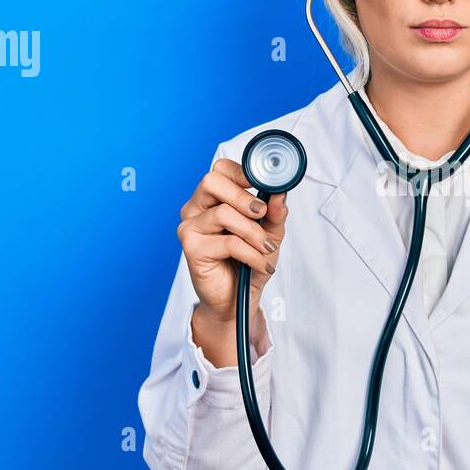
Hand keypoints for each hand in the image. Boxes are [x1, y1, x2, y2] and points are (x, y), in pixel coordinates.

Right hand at [177, 157, 288, 324]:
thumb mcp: (270, 234)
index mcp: (212, 198)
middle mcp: (196, 208)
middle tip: (262, 214)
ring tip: (266, 249)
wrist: (236, 300)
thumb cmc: (249, 262)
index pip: (219, 169)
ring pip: (223, 214)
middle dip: (243, 197)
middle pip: (212, 182)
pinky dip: (251, 253)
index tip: (261, 183)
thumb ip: (275, 213)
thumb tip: (279, 194)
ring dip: (253, 232)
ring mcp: (190, 227)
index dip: (240, 172)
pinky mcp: (191, 248)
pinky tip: (260, 264)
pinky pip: (227, 242)